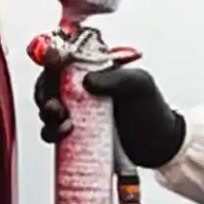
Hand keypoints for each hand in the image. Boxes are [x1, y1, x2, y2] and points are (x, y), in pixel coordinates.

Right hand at [34, 66, 185, 168]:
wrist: (159, 146)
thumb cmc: (152, 110)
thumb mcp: (139, 86)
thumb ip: (117, 78)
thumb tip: (88, 81)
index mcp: (95, 68)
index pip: (63, 57)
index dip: (50, 59)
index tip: (50, 67)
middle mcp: (81, 87)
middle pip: (48, 84)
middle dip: (45, 94)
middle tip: (55, 108)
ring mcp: (77, 111)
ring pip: (47, 108)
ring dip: (46, 116)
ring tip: (64, 126)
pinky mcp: (75, 133)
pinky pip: (53, 130)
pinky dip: (50, 133)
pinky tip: (63, 136)